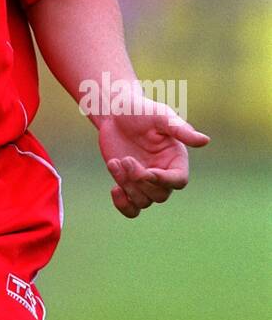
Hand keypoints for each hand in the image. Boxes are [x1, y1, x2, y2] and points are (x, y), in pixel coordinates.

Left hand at [97, 96, 209, 218]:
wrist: (114, 113)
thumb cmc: (140, 110)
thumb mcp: (160, 116)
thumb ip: (181, 129)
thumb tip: (205, 140)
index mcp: (176, 159)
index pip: (179, 180)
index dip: (164, 180)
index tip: (148, 172)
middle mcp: (163, 173)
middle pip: (159, 195)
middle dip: (140, 181)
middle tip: (125, 159)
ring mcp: (146, 182)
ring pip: (143, 201)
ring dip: (127, 186)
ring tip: (114, 162)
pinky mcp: (129, 185)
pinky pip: (131, 209)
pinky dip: (123, 205)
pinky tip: (114, 189)